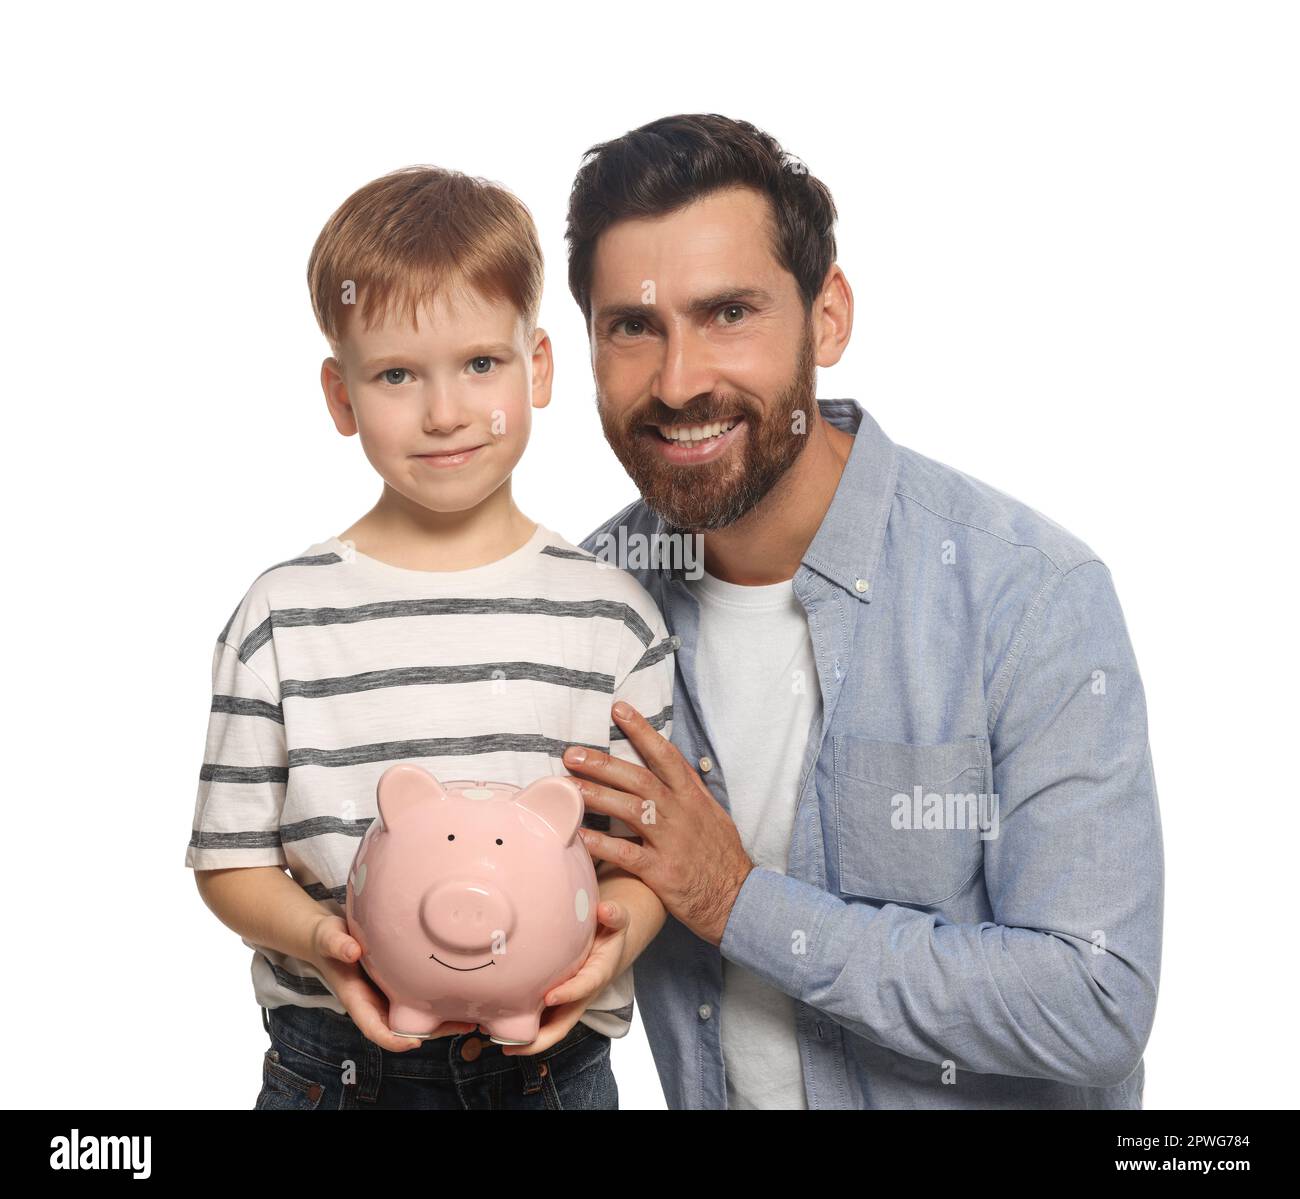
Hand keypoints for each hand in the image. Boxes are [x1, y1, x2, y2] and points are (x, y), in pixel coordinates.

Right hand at [308, 914, 477, 1050]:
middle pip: (403, 1029)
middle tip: (462, 1028)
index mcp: (357, 999)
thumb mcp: (328, 938)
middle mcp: (375, 1003)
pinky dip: (439, 1002)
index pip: (373, 1028)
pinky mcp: (399, 985)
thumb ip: (337, 945)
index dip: (393, 1039)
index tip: (414, 1043)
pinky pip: (420, 999)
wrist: (331, 937)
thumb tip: (352, 951)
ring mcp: (388, 996)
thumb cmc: (328, 940)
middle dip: (432, 1033)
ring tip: (473, 1018)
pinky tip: (461, 996)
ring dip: (442, 1021)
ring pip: (416, 1018)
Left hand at [499, 899, 630, 1055]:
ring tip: (494, 1039)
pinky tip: (494, 1023)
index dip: (569, 993)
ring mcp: (566, 1003)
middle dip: (540, 1039)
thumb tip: (605, 909)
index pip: (584, 987)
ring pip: (547, 1028)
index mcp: (597, 975)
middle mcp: (580, 996)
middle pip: (563, 1025)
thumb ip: (614, 915)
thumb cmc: (609, 935)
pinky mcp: (555, 1003)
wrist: (610, 949)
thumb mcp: (617, 922)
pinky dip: (520, 1026)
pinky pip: (538, 1019)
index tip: (550, 996)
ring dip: (524, 1039)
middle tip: (512, 1044)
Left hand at [563, 701, 754, 945]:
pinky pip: (625, 853)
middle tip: (572, 753)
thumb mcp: (712, 814)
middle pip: (638, 778)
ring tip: (567, 786)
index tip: (619, 709)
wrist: (738, 899)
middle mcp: (681, 812)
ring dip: (595, 795)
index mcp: (692, 796)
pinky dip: (601, 843)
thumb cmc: (721, 856)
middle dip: (604, 763)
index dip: (641, 730)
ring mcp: (671, 841)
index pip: (665, 754)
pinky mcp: (662, 871)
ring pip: (629, 809)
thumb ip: (688, 790)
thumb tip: (670, 765)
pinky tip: (578, 835)